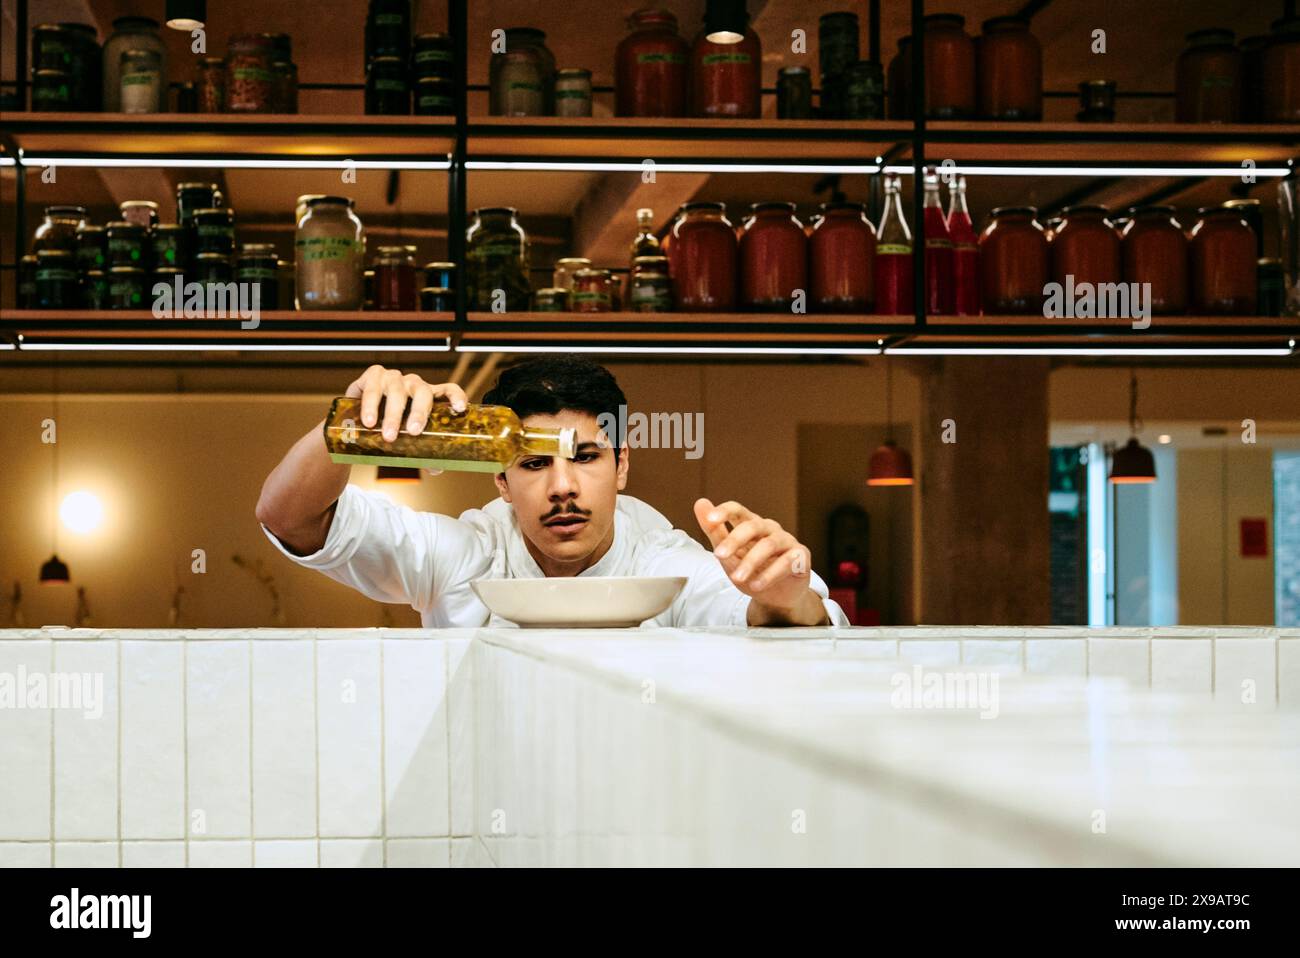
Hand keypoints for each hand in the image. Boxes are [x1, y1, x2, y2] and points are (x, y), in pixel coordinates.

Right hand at [344, 365, 468, 444]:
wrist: (358, 417)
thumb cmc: (390, 425)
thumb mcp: (406, 437)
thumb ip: (421, 451)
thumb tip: (436, 468)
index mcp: (429, 396)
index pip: (449, 390)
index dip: (456, 397)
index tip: (460, 408)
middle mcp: (414, 384)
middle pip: (423, 393)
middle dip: (419, 413)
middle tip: (414, 432)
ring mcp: (394, 378)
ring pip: (397, 393)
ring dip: (392, 415)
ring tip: (388, 435)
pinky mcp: (373, 375)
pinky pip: (373, 390)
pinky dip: (370, 407)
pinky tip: (369, 422)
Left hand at [694, 498, 826, 624]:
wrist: (776, 597)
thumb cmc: (752, 571)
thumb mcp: (729, 555)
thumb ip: (715, 531)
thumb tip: (700, 503)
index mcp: (751, 525)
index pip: (738, 510)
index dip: (725, 511)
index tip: (710, 519)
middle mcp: (770, 529)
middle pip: (753, 526)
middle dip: (735, 540)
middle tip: (719, 555)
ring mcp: (787, 541)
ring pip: (769, 544)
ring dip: (751, 561)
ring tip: (737, 578)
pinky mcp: (801, 557)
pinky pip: (786, 562)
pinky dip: (770, 575)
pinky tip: (756, 586)